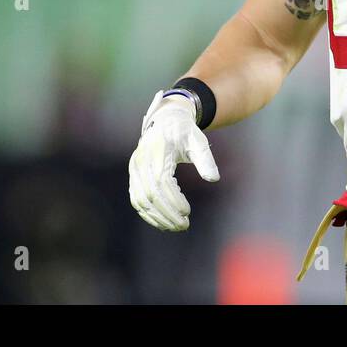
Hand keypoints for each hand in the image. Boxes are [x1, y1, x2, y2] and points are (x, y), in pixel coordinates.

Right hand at [128, 91, 219, 230]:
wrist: (165, 121)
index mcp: (157, 150)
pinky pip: (136, 199)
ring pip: (140, 200)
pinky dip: (148, 214)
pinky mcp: (133, 176)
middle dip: (167, 213)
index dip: (173, 199)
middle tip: (184, 225)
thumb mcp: (198, 140)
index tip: (187, 212)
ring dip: (157, 217)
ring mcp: (134, 168)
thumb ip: (206, 159)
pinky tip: (163, 222)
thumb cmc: (184, 132)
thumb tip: (214, 179)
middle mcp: (141, 160)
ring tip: (175, 226)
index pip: (161, 181)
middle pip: (149, 194)